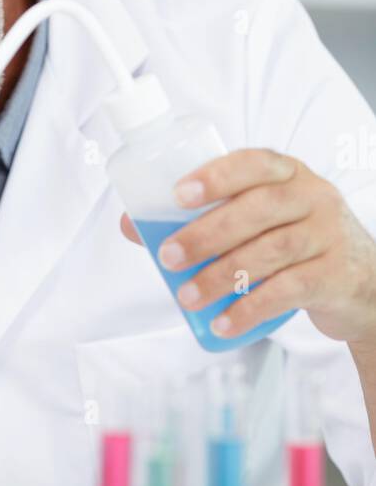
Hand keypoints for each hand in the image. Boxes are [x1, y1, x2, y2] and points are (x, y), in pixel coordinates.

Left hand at [120, 149, 375, 348]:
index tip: (178, 194)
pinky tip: (223, 323)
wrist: (360, 281)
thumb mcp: (259, 221)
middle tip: (168, 257)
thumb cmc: (293, 242)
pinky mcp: (334, 275)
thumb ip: (205, 219)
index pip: (253, 163)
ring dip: (222, 276)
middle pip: (258, 209)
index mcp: (287, 174)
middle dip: (206, 233)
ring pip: (271, 251)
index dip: (216, 176)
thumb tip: (133, 226)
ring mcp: (327, 235)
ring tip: (187, 297)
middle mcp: (312, 197)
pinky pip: (289, 290)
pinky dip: (251, 308)